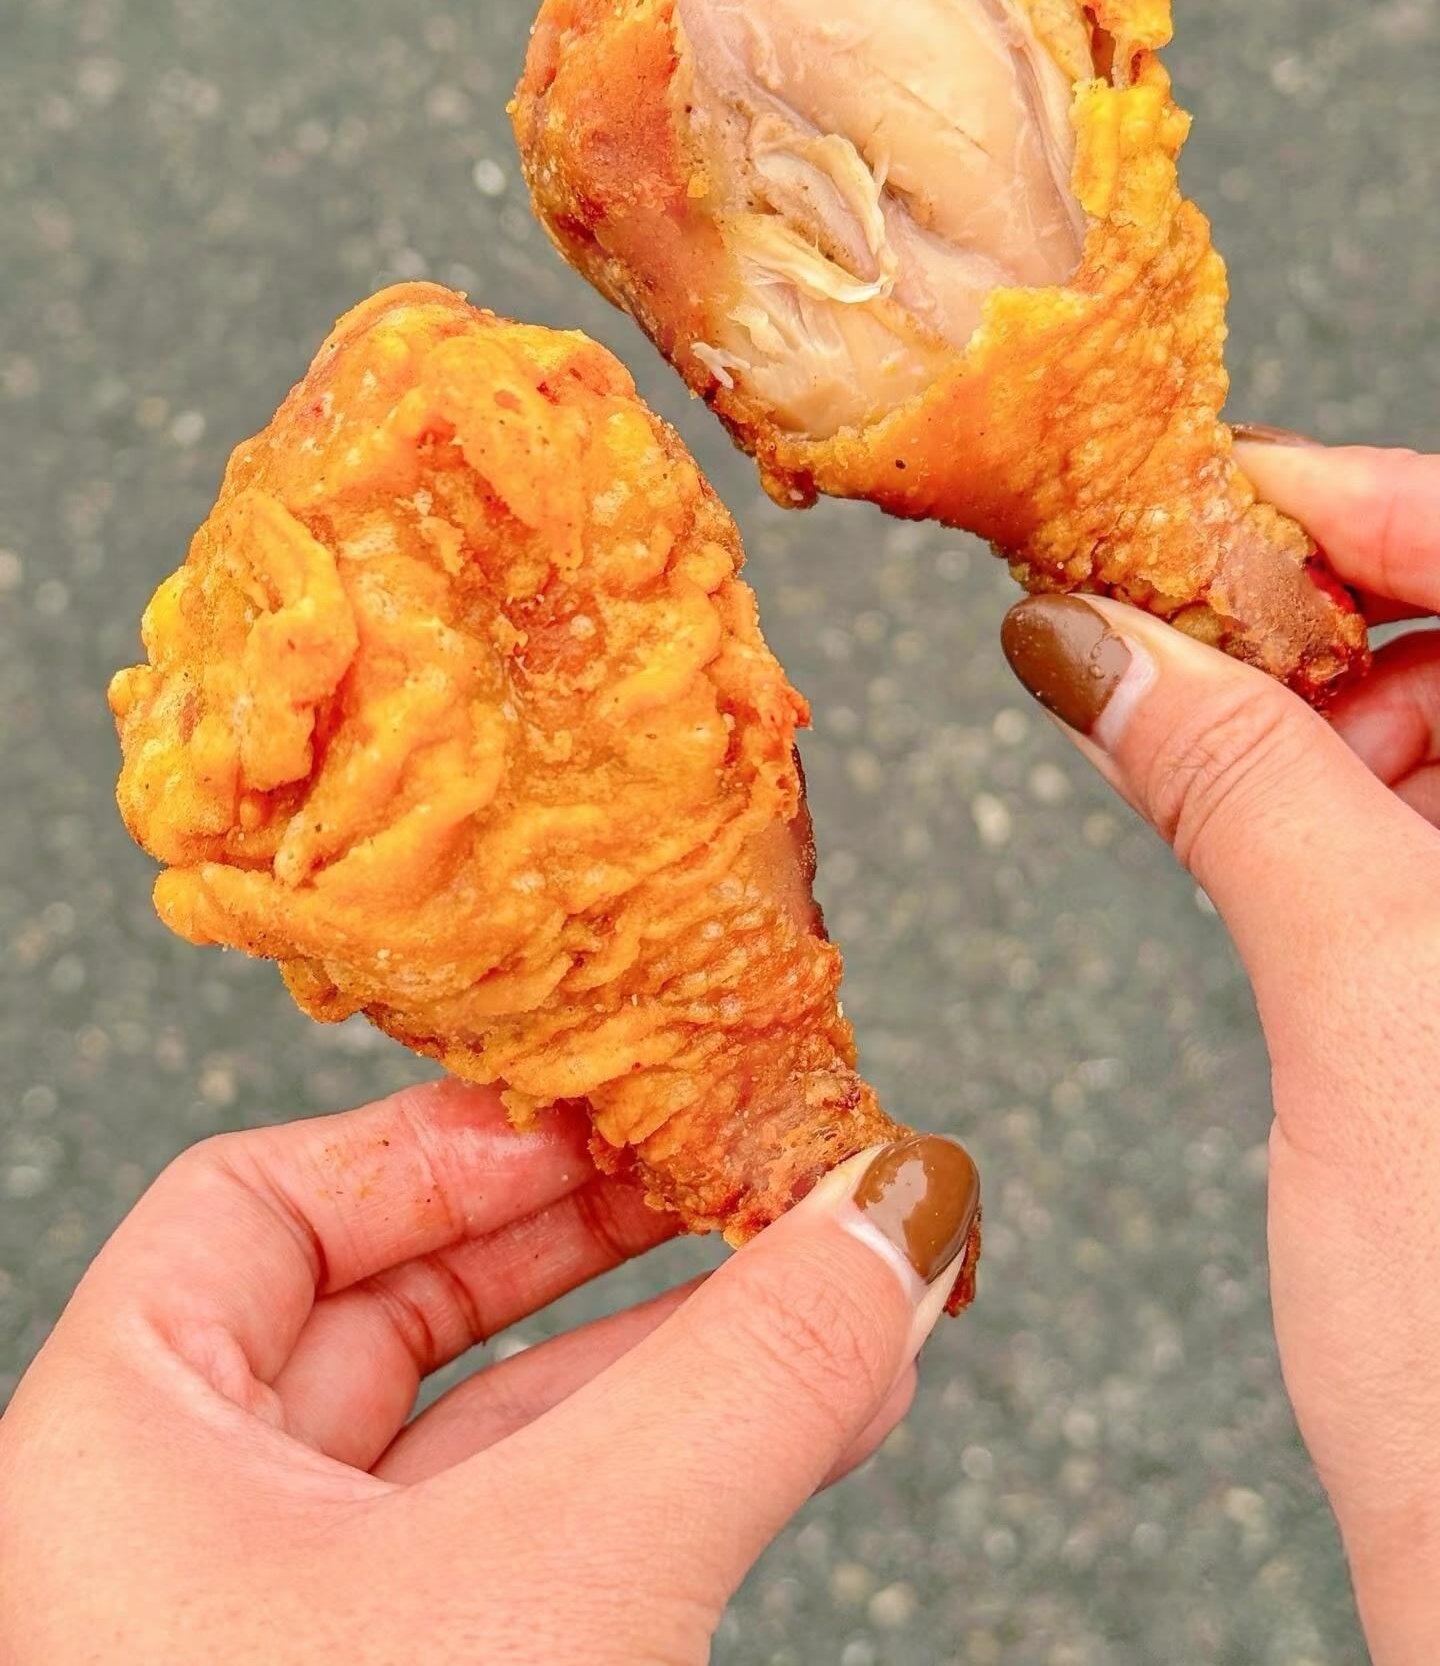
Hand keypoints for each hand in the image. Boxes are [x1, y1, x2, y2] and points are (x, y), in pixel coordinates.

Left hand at [0, 1080, 976, 1664]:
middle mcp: (183, 1531)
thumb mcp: (566, 1582)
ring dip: (665, 1350)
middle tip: (740, 1174)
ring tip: (816, 1283)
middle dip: (593, 1234)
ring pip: (491, 1429)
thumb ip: (747, 1385)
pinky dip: (668, 1464)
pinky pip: (543, 1537)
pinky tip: (798, 1412)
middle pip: (395, 1300)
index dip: (447, 1141)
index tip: (611, 1110)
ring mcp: (298, 1629)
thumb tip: (896, 1221)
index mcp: (117, 1449)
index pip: (264, 1202)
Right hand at [1001, 436, 1439, 1665]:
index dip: (1364, 497)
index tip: (1198, 499)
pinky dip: (1353, 793)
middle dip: (1331, 606)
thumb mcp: (1368, 1009)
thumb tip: (1098, 640)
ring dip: (1335, 703)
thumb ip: (1239, 782)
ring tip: (1212, 745)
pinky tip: (1270, 823)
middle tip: (1167, 629)